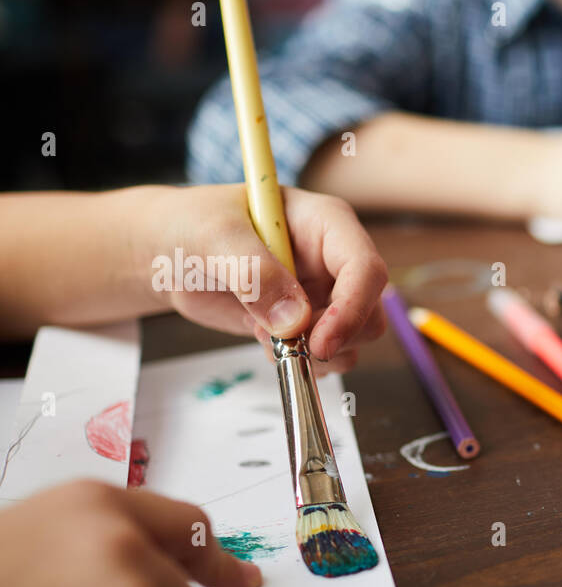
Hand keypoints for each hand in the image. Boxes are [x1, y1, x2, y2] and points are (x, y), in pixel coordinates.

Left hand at [146, 185, 388, 373]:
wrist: (167, 253)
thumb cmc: (190, 226)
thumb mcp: (213, 238)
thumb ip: (254, 274)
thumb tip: (295, 321)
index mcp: (325, 224)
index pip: (365, 268)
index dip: (352, 308)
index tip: (321, 342)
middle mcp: (334, 261)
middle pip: (370, 311)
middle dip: (336, 337)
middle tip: (287, 343)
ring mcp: (323, 294)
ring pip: (354, 339)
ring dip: (316, 353)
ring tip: (264, 334)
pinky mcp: (307, 323)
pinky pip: (327, 356)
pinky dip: (301, 361)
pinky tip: (263, 340)